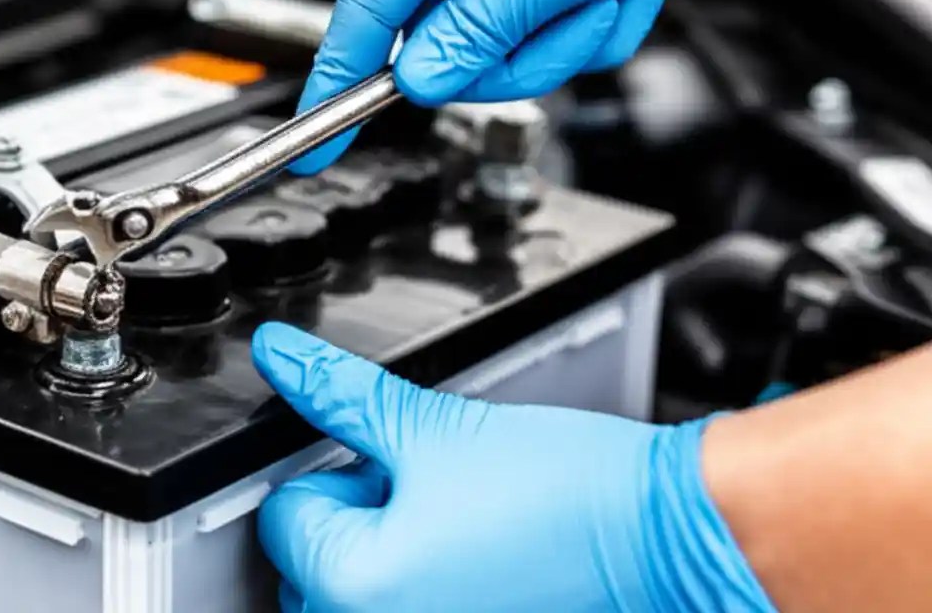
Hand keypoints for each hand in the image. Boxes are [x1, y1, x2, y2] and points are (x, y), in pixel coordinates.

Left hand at [251, 322, 773, 611]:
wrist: (664, 538)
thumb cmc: (567, 496)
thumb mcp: (433, 428)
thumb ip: (339, 394)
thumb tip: (280, 357)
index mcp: (352, 588)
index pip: (285, 518)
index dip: (336, 473)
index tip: (387, 461)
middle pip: (315, 564)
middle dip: (357, 517)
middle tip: (426, 486)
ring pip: (360, 594)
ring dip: (389, 555)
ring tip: (459, 520)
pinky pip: (410, 612)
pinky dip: (427, 587)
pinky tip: (476, 556)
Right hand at [289, 0, 736, 174]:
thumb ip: (481, 30)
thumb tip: (420, 82)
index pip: (363, 21)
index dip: (335, 91)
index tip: (312, 150)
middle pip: (451, 55)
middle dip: (522, 54)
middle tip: (572, 15)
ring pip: (513, 53)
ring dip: (574, 34)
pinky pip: (558, 34)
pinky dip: (603, 21)